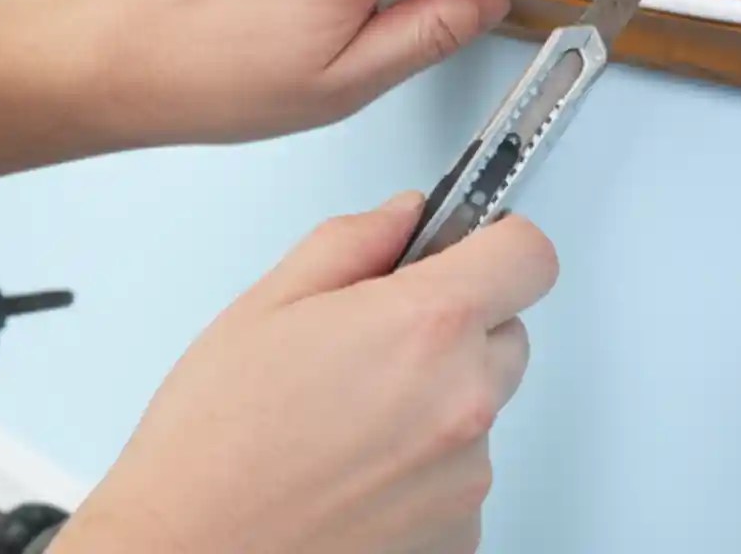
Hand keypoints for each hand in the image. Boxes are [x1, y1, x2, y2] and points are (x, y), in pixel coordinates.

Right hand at [50, 192, 558, 553]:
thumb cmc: (211, 446)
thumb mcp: (265, 306)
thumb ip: (352, 242)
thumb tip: (402, 218)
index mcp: (424, 327)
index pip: (528, 254)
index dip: (497, 243)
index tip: (467, 251)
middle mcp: (463, 401)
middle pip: (507, 333)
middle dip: (456, 327)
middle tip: (375, 346)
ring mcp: (468, 476)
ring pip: (480, 407)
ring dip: (437, 402)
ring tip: (347, 422)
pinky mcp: (461, 532)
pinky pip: (462, 473)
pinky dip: (425, 467)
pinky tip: (356, 470)